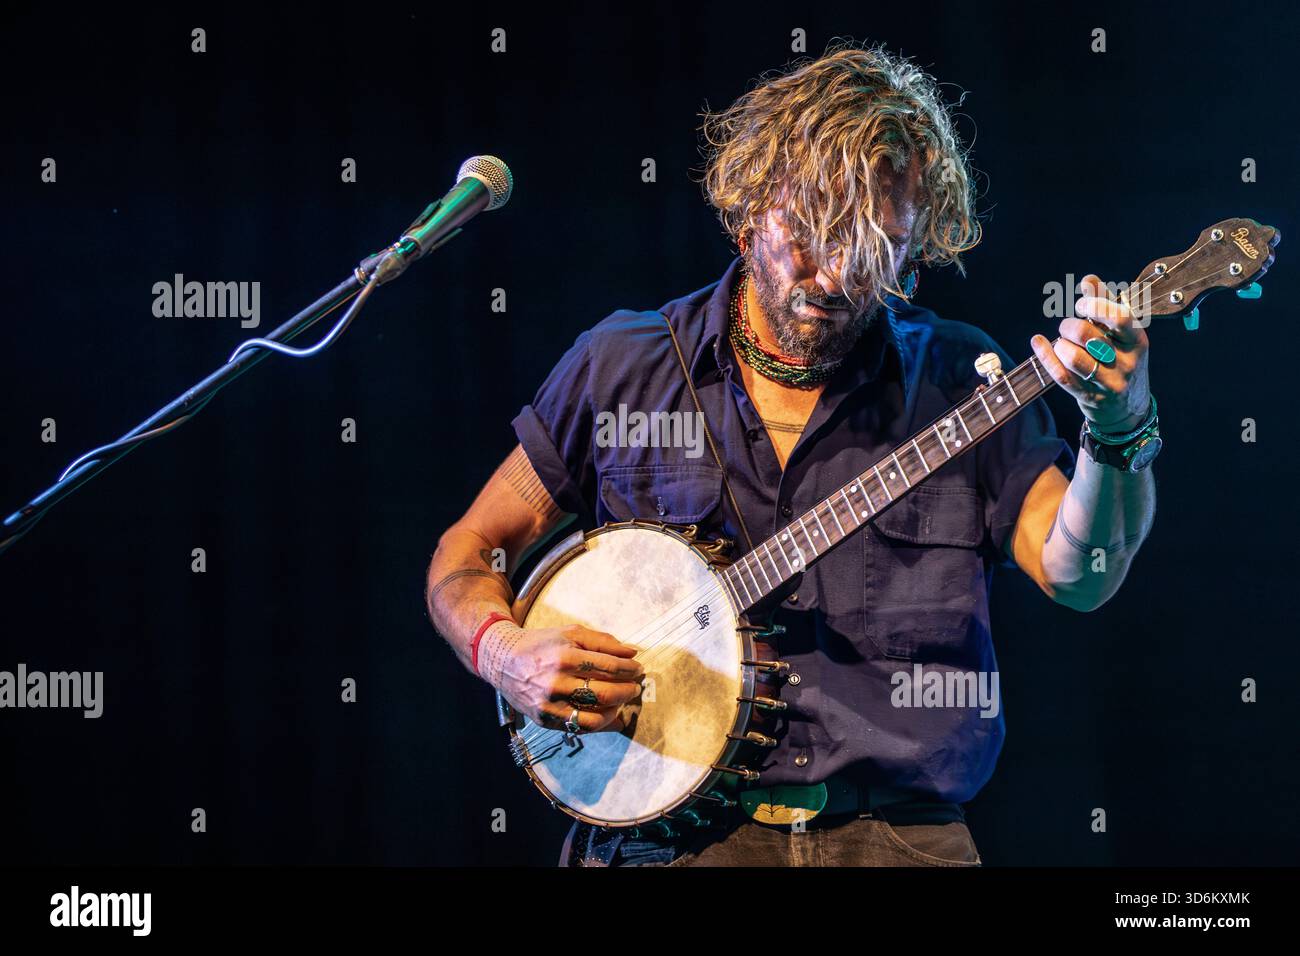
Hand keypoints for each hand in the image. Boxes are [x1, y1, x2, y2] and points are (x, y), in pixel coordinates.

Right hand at [480, 621, 643, 733]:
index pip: (608, 666)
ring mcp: (550, 705)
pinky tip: (611, 716)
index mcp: (565, 657)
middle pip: (605, 693)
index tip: (638, 669)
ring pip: (595, 716)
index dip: (629, 669)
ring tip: (623, 701)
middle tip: (635, 686)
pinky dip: (601, 725)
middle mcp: (557, 683)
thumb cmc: (540, 644)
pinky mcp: (545, 720)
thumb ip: (603, 641)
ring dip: (617, 710)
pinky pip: (580, 728)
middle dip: (627, 690)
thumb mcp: (570, 632)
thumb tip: (631, 652)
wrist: (503, 660)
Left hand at [1030, 274, 1151, 432]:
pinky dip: (1045, 357)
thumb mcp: (1123, 334)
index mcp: (1137, 341)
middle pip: (1088, 336)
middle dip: (1069, 325)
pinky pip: (1061, 376)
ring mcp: (1107, 382)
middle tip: (1067, 326)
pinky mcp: (1088, 397)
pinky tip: (1038, 343)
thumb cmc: (1121, 360)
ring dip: (1060, 345)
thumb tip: (1088, 280)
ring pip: (1074, 358)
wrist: (1127, 407)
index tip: (1081, 304)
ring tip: (1061, 342)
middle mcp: (1125, 362)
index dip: (1094, 305)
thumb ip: (1106, 304)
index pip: (1118, 318)